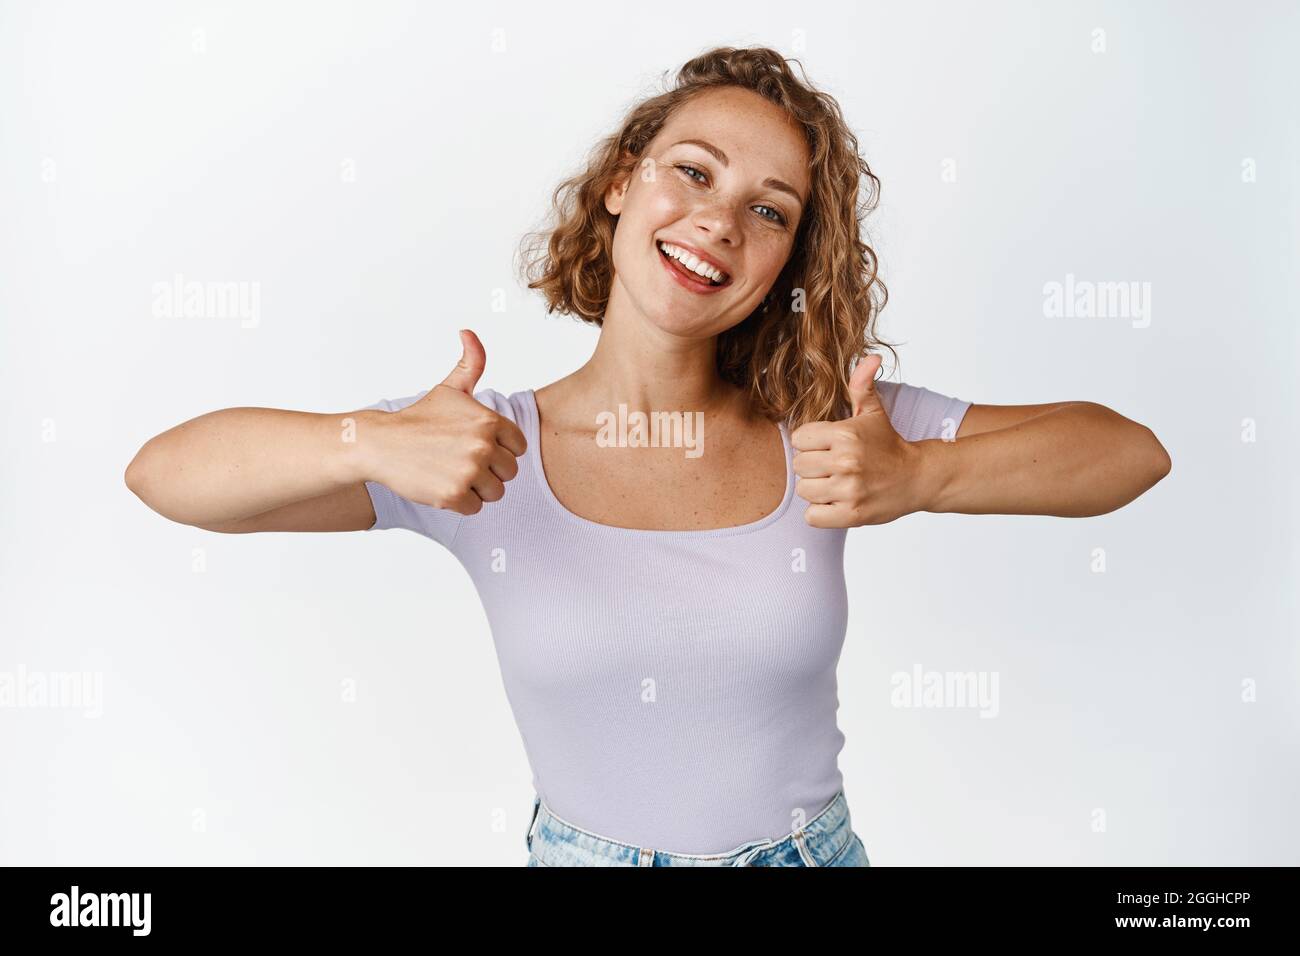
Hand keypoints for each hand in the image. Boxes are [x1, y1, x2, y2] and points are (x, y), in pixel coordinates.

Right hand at [367, 330, 527, 514]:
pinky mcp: (454, 495)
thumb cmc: (419, 418)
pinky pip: (476, 508)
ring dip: (476, 488)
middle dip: (489, 470)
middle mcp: (483, 446)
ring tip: (451, 472)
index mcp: (489, 421)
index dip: (499, 449)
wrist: (381, 444)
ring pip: (495, 492)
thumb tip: (469, 332)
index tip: (475, 444)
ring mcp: (469, 472)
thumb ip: (471, 363)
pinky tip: (441, 484)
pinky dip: (460, 502)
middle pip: (509, 472)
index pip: (518, 447)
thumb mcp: (449, 388)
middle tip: (460, 460)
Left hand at [791, 354, 925, 527]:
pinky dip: (821, 512)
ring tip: (835, 483)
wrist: (918, 477)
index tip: (826, 446)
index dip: (810, 443)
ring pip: (804, 490)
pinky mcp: (852, 514)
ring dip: (816, 489)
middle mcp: (846, 461)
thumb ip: (862, 385)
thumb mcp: (874, 412)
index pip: (799, 438)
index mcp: (846, 434)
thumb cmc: (888, 444)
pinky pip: (813, 516)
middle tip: (832, 466)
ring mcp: (849, 490)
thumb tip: (870, 357)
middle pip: (799, 466)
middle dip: (812, 466)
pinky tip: (836, 501)